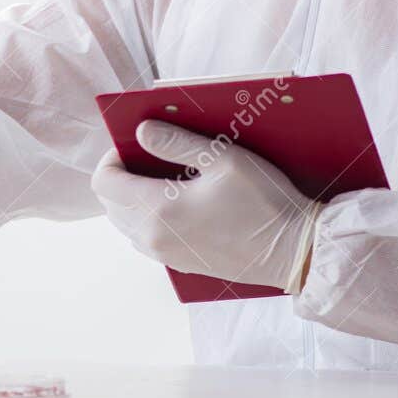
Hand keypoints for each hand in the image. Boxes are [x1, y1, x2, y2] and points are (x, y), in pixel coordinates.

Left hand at [91, 120, 318, 292]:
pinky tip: (177, 204)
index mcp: (157, 209)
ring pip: (126, 225)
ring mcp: (166, 256)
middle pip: (109, 205)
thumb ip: (177, 143)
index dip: (113, 157)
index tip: (134, 143)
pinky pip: (146, 240)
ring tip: (162, 178)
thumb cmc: (263, 202)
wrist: (293, 252)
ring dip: (132, 200)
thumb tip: (142, 131)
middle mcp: (153, 238)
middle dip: (120, 177)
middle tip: (148, 157)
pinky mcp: (182, 266)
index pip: (104, 182)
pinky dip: (147, 219)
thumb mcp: (224, 159)